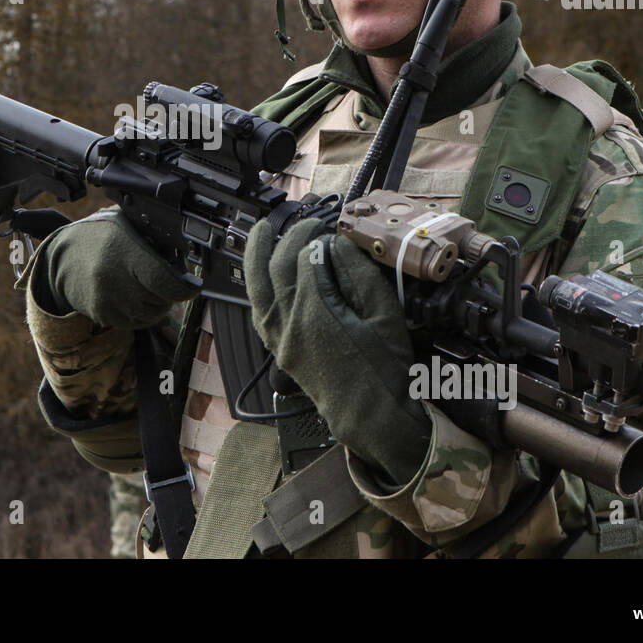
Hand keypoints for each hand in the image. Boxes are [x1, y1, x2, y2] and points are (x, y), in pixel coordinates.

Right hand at [30, 207, 199, 328]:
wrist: (61, 256)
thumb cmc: (100, 235)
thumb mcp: (125, 223)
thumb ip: (155, 235)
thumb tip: (185, 251)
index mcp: (125, 253)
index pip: (166, 282)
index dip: (185, 287)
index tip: (192, 285)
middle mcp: (116, 280)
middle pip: (162, 301)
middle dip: (170, 292)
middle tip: (166, 278)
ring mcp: (108, 301)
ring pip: (151, 316)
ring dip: (157, 304)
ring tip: (148, 285)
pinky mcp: (103, 315)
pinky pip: (135, 323)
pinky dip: (141, 313)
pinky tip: (134, 295)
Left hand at [243, 216, 432, 482]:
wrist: (372, 417)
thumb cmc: (385, 369)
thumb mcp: (385, 315)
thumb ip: (359, 274)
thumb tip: (337, 245)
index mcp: (318, 313)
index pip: (309, 260)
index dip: (321, 240)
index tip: (334, 232)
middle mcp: (290, 324)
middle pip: (280, 267)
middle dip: (293, 238)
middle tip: (310, 224)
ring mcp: (279, 339)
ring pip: (258, 287)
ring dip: (257, 254)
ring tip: (261, 230)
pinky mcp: (278, 351)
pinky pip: (258, 311)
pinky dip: (257, 287)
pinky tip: (260, 273)